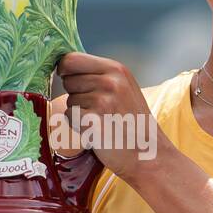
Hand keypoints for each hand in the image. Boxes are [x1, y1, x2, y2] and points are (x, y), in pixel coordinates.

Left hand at [57, 52, 160, 182]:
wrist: (149, 154)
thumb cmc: (132, 122)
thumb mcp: (123, 87)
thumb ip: (98, 75)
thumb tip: (63, 66)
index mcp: (116, 69)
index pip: (71, 58)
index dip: (66, 71)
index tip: (73, 82)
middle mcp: (110, 81)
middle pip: (68, 81)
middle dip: (76, 94)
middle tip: (98, 110)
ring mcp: (102, 101)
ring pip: (68, 100)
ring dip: (79, 113)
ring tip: (101, 121)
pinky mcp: (94, 121)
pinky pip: (69, 117)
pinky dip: (78, 127)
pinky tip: (97, 131)